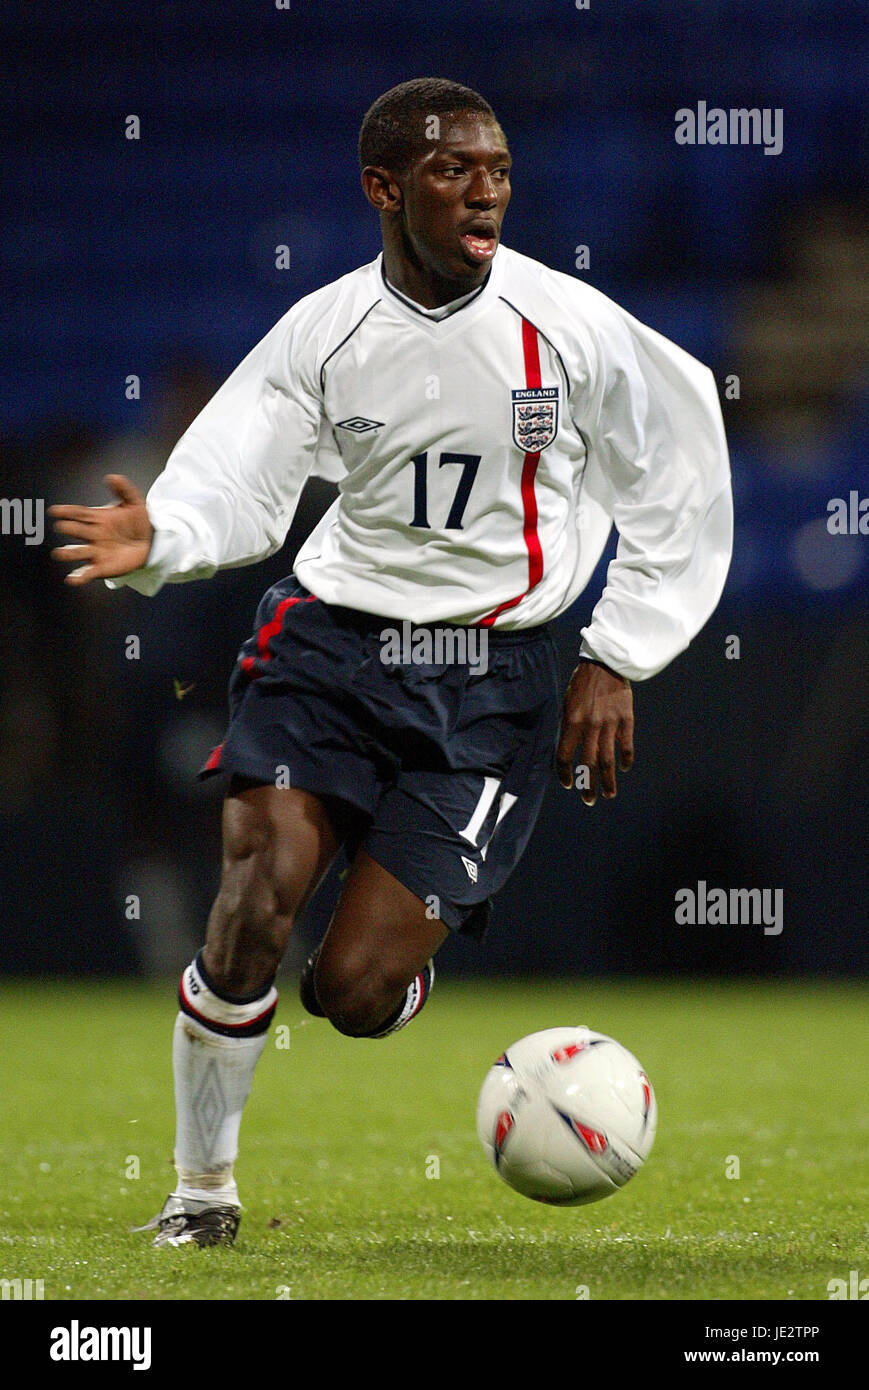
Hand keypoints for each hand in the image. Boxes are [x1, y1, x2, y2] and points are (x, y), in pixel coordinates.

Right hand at [49, 474, 153, 585]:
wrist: (152, 543)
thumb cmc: (139, 522)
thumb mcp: (134, 503)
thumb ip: (124, 489)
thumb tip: (112, 477)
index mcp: (97, 519)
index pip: (79, 513)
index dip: (67, 512)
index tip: (54, 511)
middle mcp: (93, 535)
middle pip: (77, 531)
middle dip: (69, 529)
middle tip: (61, 527)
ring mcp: (96, 552)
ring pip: (79, 552)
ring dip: (69, 553)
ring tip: (59, 553)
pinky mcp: (102, 567)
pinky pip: (89, 572)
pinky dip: (79, 576)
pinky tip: (71, 579)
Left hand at [556, 660, 633, 804]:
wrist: (604, 663)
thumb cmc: (582, 683)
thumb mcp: (567, 703)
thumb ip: (568, 727)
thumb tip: (567, 750)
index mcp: (572, 722)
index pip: (564, 756)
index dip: (564, 773)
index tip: (568, 785)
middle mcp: (590, 726)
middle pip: (588, 764)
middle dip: (588, 786)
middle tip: (589, 801)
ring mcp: (610, 724)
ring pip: (608, 760)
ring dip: (608, 780)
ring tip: (609, 794)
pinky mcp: (626, 719)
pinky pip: (626, 745)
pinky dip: (625, 759)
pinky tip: (624, 768)